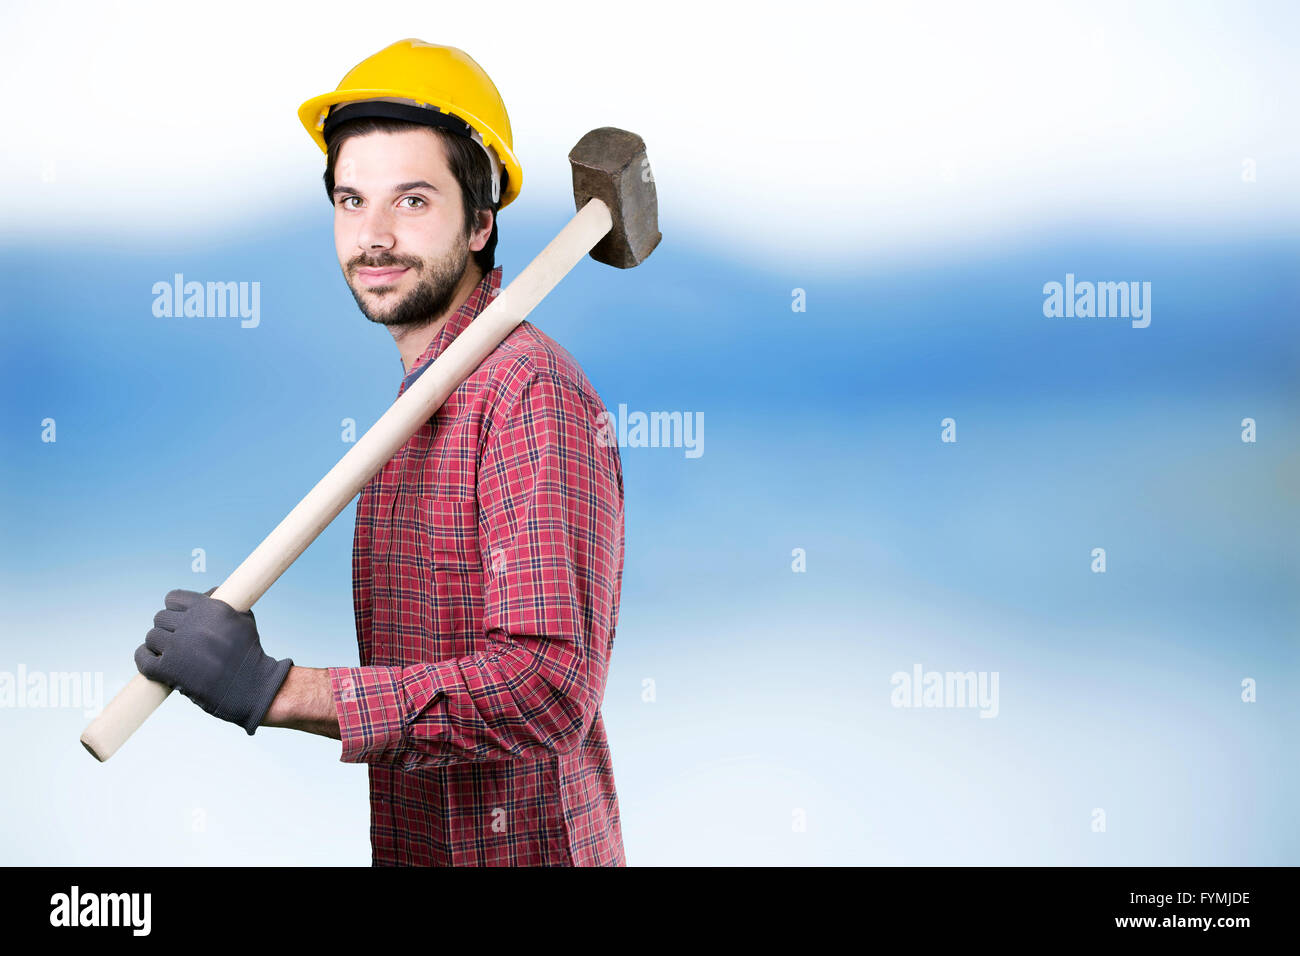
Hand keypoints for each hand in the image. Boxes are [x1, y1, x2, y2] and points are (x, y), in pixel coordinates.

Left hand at [134, 589, 292, 735]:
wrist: (251, 686)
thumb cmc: (249, 652)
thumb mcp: (243, 617)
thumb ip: (224, 600)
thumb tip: (208, 592)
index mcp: (208, 608)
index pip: (173, 598)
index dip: (175, 608)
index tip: (179, 618)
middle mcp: (192, 624)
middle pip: (160, 617)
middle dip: (167, 628)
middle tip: (177, 640)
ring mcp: (178, 647)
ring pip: (151, 637)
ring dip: (158, 644)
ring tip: (169, 653)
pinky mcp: (169, 670)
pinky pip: (143, 659)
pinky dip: (144, 658)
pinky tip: (152, 660)